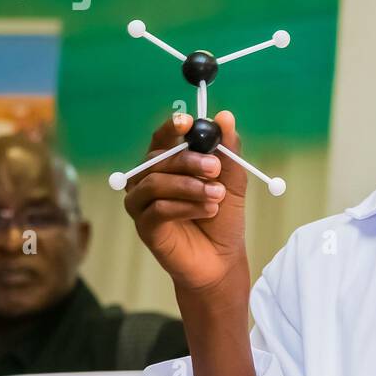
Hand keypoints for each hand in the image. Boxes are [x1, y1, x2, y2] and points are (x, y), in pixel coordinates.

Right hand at [123, 111, 248, 303]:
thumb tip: (225, 116)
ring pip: (155, 183)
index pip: (163, 139)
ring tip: (217, 195)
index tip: (188, 122)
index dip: (172, 128)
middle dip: (188, 160)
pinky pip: (158, 209)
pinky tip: (208, 211)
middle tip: (216, 168)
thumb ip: (228, 151)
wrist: (222, 259)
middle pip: (158, 159)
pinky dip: (185, 207)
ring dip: (190, 186)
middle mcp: (148, 180)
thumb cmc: (223, 218)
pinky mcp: (144, 227)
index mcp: (168, 164)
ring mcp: (142, 204)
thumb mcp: (232, 181)